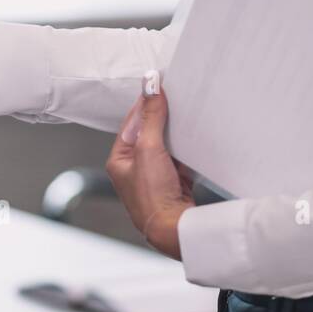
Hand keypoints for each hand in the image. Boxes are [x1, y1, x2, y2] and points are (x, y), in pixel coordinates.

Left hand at [104, 78, 194, 259]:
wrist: (175, 228)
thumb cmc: (152, 196)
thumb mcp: (149, 148)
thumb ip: (150, 116)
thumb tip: (150, 85)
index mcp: (119, 160)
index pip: (132, 122)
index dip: (145, 103)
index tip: (157, 84)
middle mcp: (133, 169)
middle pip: (148, 133)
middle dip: (161, 117)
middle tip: (174, 97)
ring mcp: (154, 176)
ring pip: (164, 145)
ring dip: (175, 132)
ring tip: (185, 115)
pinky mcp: (173, 183)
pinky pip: (178, 158)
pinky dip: (185, 148)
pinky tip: (193, 139)